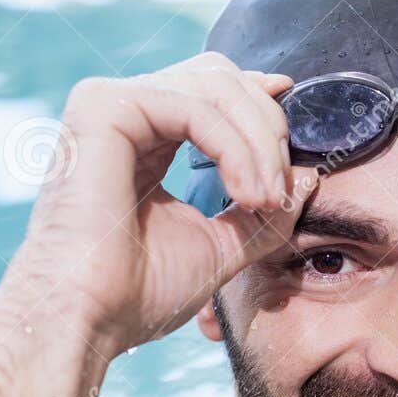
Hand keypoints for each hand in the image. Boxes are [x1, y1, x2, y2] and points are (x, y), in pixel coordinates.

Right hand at [0, 53, 317, 352]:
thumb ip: (262, 212)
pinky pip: (196, 108)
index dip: (261, 104)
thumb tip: (311, 177)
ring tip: (268, 200)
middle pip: (220, 77)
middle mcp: (124, 111)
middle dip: (268, 127)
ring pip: (215, 87)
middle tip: (282, 190)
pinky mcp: (103, 107)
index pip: (214, 91)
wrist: (86, 319)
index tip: (297, 144)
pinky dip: (236, 150)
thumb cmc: (136, 293)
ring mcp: (109, 103)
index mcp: (144, 137)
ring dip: (259, 144)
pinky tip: (249, 194)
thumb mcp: (219, 246)